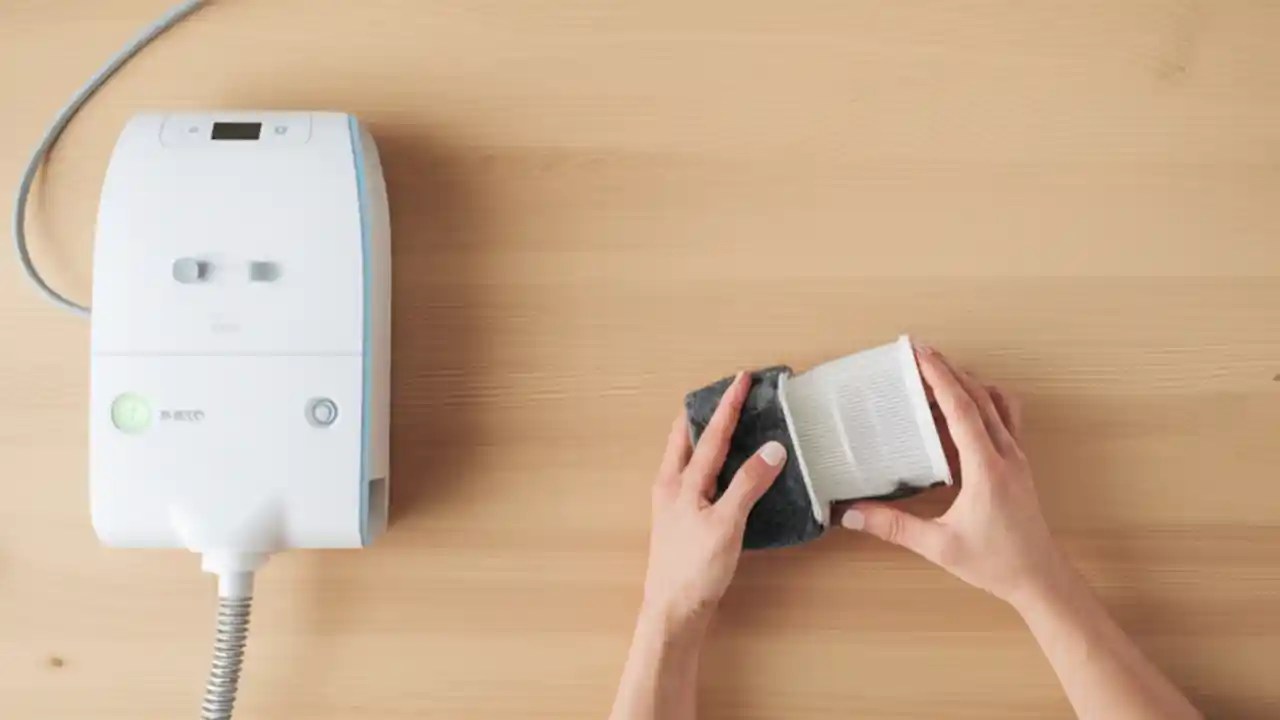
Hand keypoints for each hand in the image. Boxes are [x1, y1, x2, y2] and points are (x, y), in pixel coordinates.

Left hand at [641, 373, 786, 633]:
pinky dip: (709, 461)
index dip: (728, 404)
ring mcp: (672, 502)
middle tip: (730, 394)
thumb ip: (748, 484)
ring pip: (687, 456)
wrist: (672, 611)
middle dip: (707, 412)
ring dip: (706, 435)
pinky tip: (723, 469)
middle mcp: (671, 485)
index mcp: (680, 481)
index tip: (742, 377)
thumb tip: (772, 449)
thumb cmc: (696, 568)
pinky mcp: (678, 519)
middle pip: (687, 436)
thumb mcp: (726, 524)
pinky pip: (693, 476)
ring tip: (727, 421)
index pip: (710, 433)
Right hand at [839, 346, 1067, 606]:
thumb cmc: (995, 563)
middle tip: (918, 351)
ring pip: (995, 403)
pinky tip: (965, 409)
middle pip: (978, 395)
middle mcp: (1006, 454)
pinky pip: (1005, 419)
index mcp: (987, 468)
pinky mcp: (1018, 463)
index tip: (919, 353)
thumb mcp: (939, 546)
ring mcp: (1016, 456)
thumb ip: (894, 527)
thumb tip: (852, 514)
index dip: (939, 377)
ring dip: (968, 382)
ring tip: (938, 375)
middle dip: (948, 369)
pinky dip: (984, 402)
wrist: (1040, 577)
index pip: (961, 409)